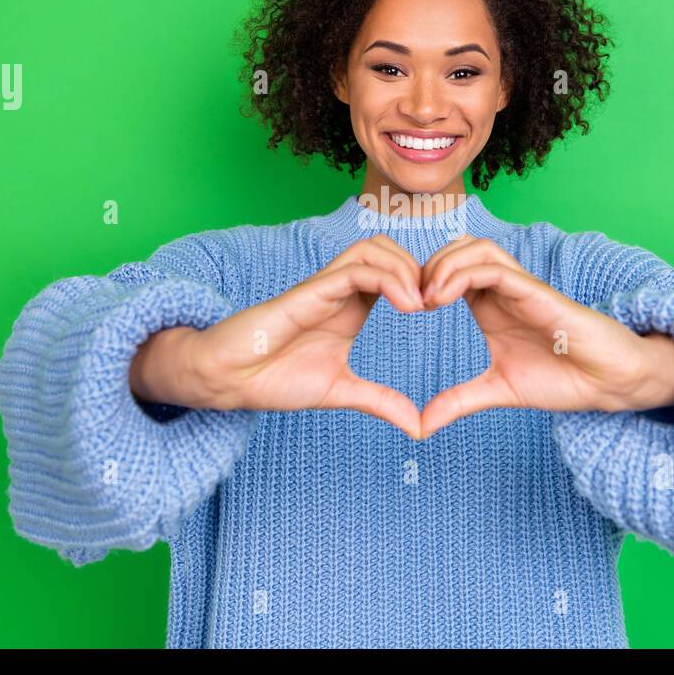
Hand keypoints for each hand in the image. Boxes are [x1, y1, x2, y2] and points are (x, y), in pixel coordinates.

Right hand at [132, 234, 425, 438]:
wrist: (229, 379)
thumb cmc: (275, 379)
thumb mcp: (341, 392)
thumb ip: (379, 402)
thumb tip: (418, 426)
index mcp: (352, 307)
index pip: (396, 273)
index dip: (424, 283)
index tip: (444, 311)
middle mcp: (340, 289)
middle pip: (389, 249)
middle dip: (420, 268)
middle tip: (439, 302)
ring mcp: (325, 287)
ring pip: (374, 248)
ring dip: (406, 269)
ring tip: (424, 304)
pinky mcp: (310, 291)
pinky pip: (355, 269)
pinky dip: (388, 278)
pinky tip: (408, 305)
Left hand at [417, 235, 673, 436]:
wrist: (609, 382)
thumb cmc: (562, 379)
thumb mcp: (497, 391)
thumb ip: (459, 401)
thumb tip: (419, 425)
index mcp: (489, 306)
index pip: (447, 270)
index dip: (418, 281)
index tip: (401, 311)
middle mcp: (503, 289)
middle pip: (455, 248)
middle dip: (425, 266)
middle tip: (407, 300)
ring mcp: (520, 287)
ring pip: (474, 248)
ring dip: (442, 265)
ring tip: (424, 298)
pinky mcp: (536, 292)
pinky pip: (495, 268)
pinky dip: (463, 274)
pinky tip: (443, 298)